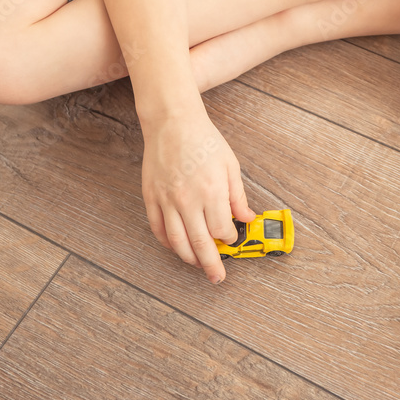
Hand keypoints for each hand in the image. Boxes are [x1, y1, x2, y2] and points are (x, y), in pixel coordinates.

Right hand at [141, 108, 255, 282]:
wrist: (172, 122)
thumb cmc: (204, 141)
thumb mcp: (230, 166)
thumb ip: (237, 195)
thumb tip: (247, 218)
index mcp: (211, 191)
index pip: (221, 229)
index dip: (228, 239)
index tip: (231, 238)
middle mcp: (188, 199)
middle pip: (200, 242)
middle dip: (210, 264)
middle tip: (216, 277)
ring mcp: (167, 200)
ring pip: (177, 241)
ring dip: (188, 257)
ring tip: (197, 264)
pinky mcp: (152, 197)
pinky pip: (158, 228)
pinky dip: (167, 242)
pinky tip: (176, 246)